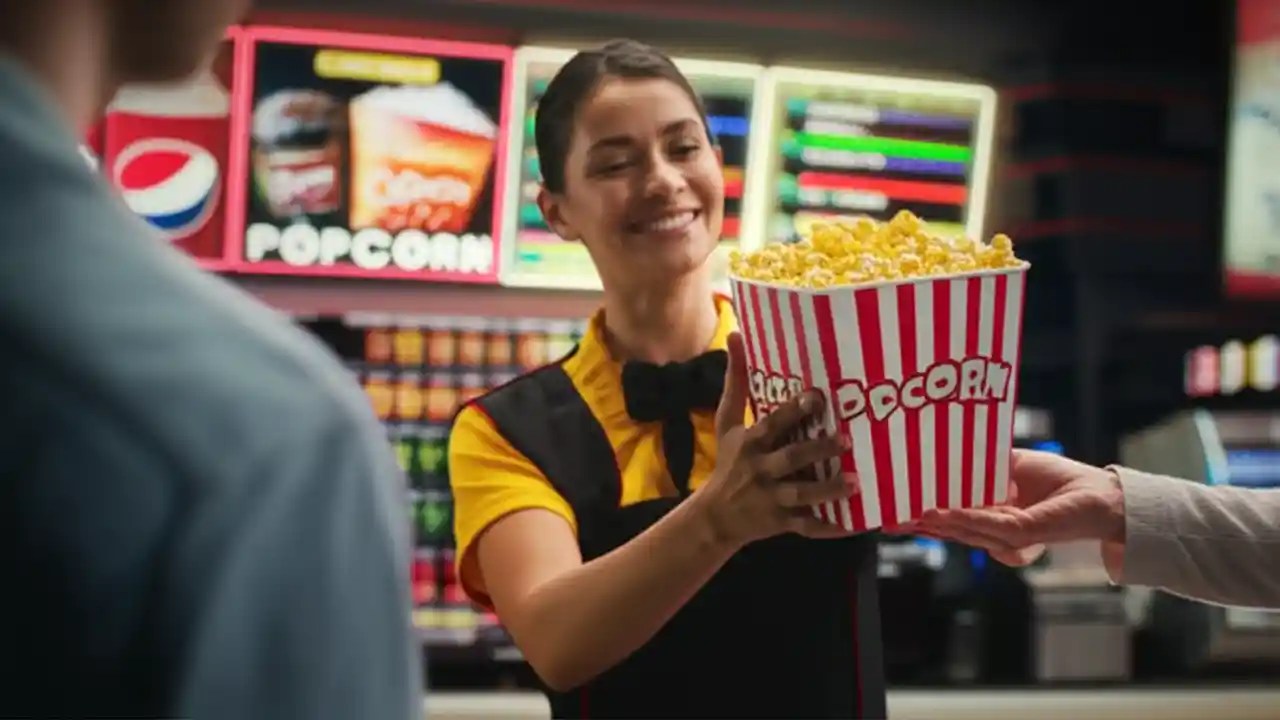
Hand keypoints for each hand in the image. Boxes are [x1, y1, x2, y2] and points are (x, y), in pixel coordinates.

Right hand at [694, 331, 858, 548]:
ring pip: (802, 496)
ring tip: (855, 483)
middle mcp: (761, 471)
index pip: (772, 424)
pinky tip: (854, 523)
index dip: (793, 411)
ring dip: (828, 490)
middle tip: (847, 440)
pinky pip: (808, 527)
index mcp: (750, 444)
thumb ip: (736, 382)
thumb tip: (736, 334)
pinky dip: (830, 527)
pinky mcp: (782, 523)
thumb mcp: (726, 423)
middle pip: (791, 459)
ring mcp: (772, 500)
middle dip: (817, 450)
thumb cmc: (728, 463)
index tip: (816, 397)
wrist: (714, 517)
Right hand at [892, 449, 1125, 567]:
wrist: (1104, 498)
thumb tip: (948, 447)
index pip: (950, 516)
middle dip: (917, 524)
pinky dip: (966, 518)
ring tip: (907, 512)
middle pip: (950, 529)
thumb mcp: (1012, 465)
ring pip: (964, 530)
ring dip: (935, 521)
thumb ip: (983, 466)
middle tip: (885, 517)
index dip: (921, 513)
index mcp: (991, 515)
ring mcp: (1009, 536)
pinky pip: (989, 526)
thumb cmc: (1062, 482)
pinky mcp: (1025, 533)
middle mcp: (996, 531)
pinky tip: (943, 511)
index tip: (893, 507)